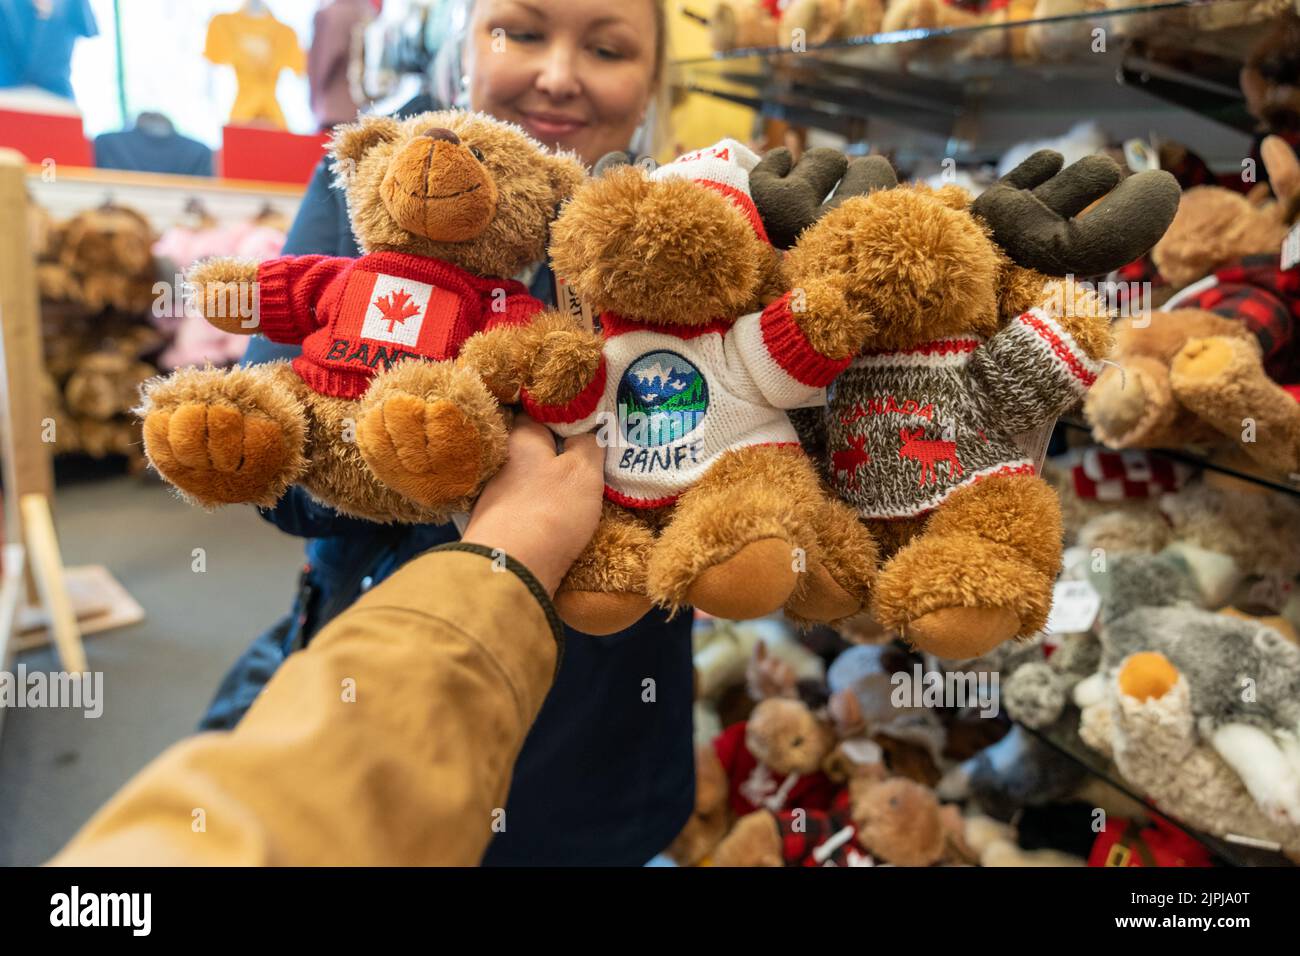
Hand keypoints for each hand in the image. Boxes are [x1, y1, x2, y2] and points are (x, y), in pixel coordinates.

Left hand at [461, 413, 603, 595]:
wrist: (509, 570)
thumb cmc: (550, 510)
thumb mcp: (583, 471)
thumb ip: (589, 446)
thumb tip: (587, 432)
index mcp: (519, 439)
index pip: (535, 412)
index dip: (560, 412)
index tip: (582, 416)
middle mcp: (501, 464)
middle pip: (530, 449)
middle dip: (553, 451)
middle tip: (585, 455)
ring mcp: (493, 498)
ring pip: (525, 481)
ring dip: (544, 484)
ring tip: (573, 489)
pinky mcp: (494, 529)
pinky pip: (521, 508)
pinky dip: (537, 509)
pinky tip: (553, 518)